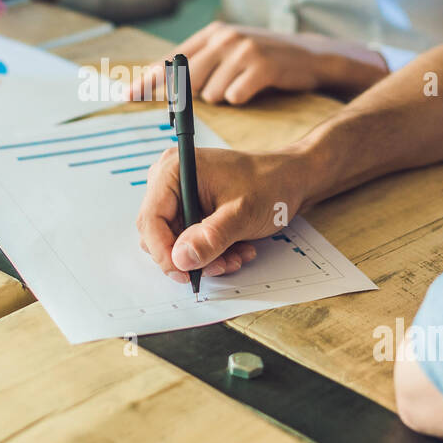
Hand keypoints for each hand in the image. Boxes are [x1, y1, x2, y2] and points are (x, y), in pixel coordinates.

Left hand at [126, 23, 386, 104]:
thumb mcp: (231, 53)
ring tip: (239, 90)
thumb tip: (163, 86)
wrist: (312, 56)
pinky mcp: (262, 64)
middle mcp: (224, 38)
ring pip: (210, 92)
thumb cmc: (265, 60)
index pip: (170, 59)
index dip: (148, 79)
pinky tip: (252, 91)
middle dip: (185, 99)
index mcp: (211, 34)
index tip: (127, 94)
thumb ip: (200, 65)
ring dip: (221, 98)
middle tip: (192, 110)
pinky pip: (235, 96)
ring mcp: (243, 49)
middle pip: (186, 78)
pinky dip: (240, 99)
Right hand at [136, 147, 311, 282]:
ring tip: (235, 256)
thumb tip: (180, 259)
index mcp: (174, 170)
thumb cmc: (269, 184)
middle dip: (189, 255)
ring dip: (205, 257)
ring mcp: (180, 195)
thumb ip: (211, 238)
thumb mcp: (242, 213)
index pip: (151, 218)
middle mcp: (170, 180)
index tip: (183, 273)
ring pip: (175, 242)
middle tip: (220, 265)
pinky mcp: (191, 208)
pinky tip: (236, 249)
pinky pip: (189, 240)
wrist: (291, 179)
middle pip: (158, 233)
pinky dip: (211, 251)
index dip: (163, 251)